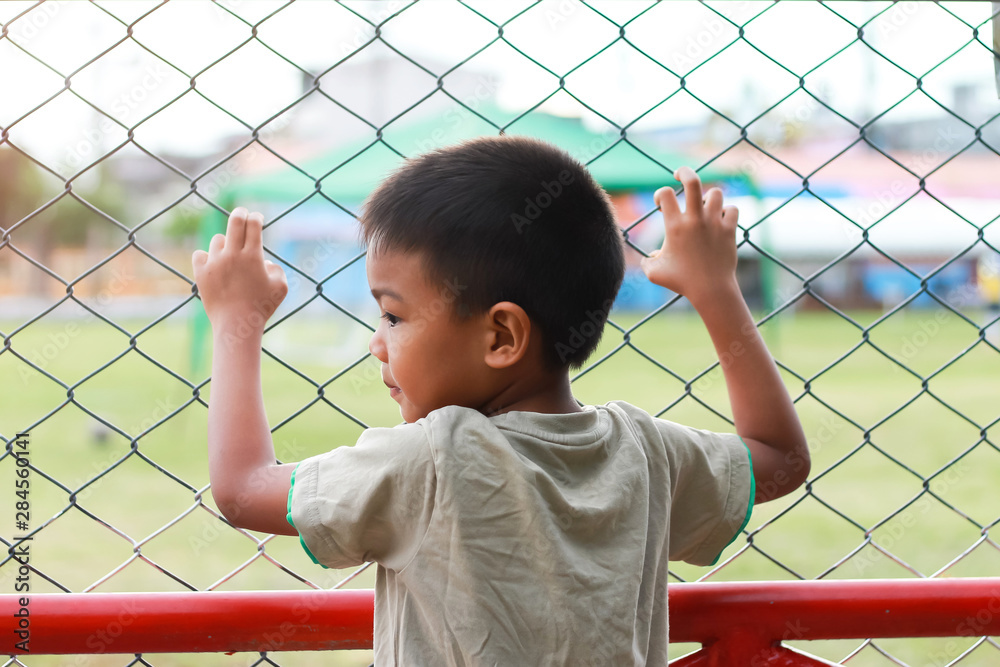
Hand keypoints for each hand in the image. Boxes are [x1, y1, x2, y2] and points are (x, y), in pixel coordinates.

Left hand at [191, 207, 287, 329]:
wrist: (236, 325)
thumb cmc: (262, 307)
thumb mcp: (281, 287)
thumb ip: (276, 269)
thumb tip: (264, 263)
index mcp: (253, 256)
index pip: (253, 224)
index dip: (256, 217)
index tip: (257, 218)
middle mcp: (232, 255)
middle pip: (235, 221)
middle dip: (240, 213)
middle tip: (242, 213)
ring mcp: (215, 263)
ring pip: (218, 239)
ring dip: (226, 243)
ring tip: (230, 255)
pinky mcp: (201, 273)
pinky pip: (200, 254)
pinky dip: (207, 257)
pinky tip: (214, 264)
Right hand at [640, 166, 739, 307]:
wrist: (711, 290)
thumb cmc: (681, 282)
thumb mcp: (654, 273)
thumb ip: (646, 261)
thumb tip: (649, 255)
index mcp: (675, 226)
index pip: (666, 194)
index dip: (661, 194)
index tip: (662, 205)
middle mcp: (695, 220)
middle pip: (692, 181)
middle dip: (684, 172)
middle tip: (679, 174)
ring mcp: (715, 223)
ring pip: (715, 193)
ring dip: (708, 198)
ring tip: (703, 208)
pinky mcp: (730, 230)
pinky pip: (732, 209)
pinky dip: (726, 212)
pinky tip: (720, 221)